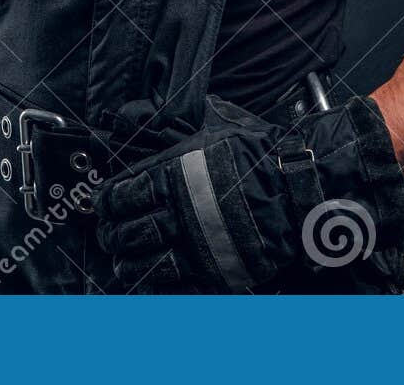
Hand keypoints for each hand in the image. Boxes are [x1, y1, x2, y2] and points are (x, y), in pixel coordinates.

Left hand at [94, 92, 403, 292]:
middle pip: (127, 232)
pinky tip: (149, 283)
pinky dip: (156, 288)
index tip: (103, 204)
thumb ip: (170, 120)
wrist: (300, 188)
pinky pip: (173, 288)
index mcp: (173, 176)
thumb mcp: (212, 121)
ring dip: (128, 263)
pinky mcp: (215, 273)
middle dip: (112, 235)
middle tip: (108, 235)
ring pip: (144, 264)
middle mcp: (178, 214)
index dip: (107, 202)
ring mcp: (196, 247)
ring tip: (123, 261)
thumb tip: (131, 115)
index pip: (122, 195)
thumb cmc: (259, 152)